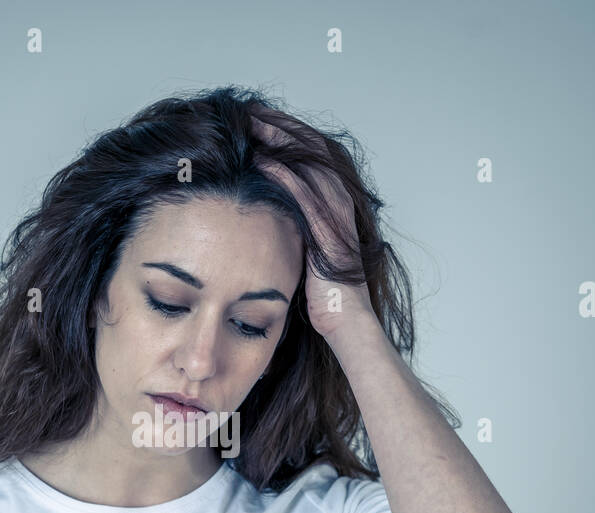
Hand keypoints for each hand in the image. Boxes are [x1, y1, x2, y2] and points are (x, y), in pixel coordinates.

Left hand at [249, 111, 373, 338]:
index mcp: (334, 199)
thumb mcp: (303, 245)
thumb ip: (291, 221)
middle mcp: (339, 200)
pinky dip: (283, 174)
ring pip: (309, 162)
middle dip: (279, 125)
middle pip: (310, 147)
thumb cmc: (322, 291)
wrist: (344, 319)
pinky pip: (304, 194)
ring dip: (279, 140)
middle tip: (249, 110)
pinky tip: (260, 160)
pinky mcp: (328, 233)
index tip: (255, 119)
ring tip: (251, 124)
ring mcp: (336, 215)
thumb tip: (264, 208)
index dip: (284, 131)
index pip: (310, 152)